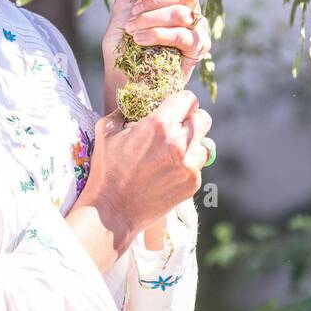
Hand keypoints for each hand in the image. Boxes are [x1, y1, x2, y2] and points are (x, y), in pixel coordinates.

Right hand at [75, 91, 211, 244]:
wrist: (112, 211)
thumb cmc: (107, 169)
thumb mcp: (107, 129)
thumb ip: (125, 110)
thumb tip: (136, 103)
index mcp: (160, 124)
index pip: (188, 99)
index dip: (181, 102)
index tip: (175, 108)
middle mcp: (180, 142)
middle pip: (203, 119)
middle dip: (191, 120)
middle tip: (177, 129)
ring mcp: (190, 164)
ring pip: (203, 144)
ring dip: (191, 145)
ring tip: (171, 154)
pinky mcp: (193, 183)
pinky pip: (198, 166)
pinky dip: (187, 166)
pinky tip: (167, 173)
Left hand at [101, 0, 211, 100]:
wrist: (122, 80)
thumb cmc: (123, 45)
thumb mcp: (121, 6)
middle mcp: (190, 5)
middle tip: (134, 12)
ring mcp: (197, 26)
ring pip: (183, 11)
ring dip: (151, 19)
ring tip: (132, 30)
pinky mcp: (198, 48)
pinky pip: (182, 34)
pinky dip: (157, 34)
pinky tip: (140, 40)